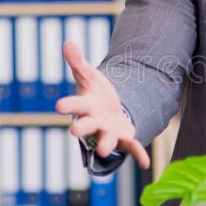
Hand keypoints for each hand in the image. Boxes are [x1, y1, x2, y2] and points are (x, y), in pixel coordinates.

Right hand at [55, 40, 149, 168]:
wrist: (108, 113)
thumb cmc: (94, 95)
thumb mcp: (89, 76)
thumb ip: (77, 62)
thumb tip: (68, 42)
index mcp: (85, 106)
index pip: (75, 104)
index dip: (68, 104)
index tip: (59, 106)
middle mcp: (94, 122)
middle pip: (86, 126)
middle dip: (82, 128)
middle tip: (74, 131)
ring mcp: (108, 132)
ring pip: (106, 141)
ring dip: (106, 145)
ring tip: (104, 150)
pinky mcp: (124, 139)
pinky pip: (131, 148)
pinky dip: (138, 156)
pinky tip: (146, 163)